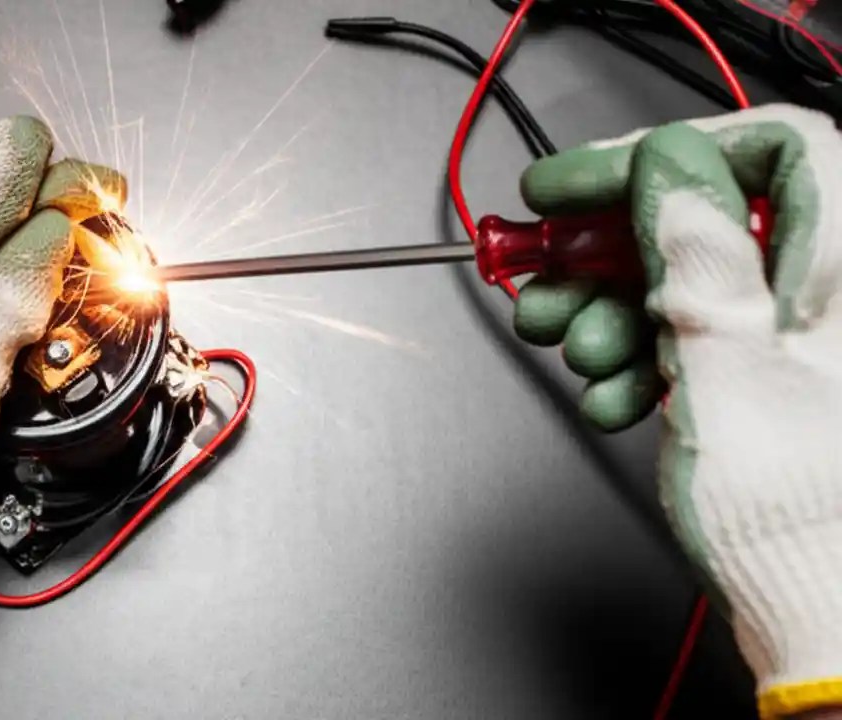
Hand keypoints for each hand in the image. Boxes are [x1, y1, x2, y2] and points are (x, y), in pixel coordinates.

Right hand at [514, 104, 841, 717]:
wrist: (817, 613)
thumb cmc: (802, 520)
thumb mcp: (727, 370)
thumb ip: (698, 258)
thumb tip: (667, 168)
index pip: (764, 146)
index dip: (654, 153)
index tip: (570, 186)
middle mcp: (831, 290)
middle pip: (705, 216)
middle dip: (607, 249)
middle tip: (542, 275)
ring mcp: (799, 333)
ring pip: (685, 277)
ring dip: (607, 307)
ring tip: (570, 345)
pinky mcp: (767, 370)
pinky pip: (690, 331)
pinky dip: (636, 352)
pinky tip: (611, 389)